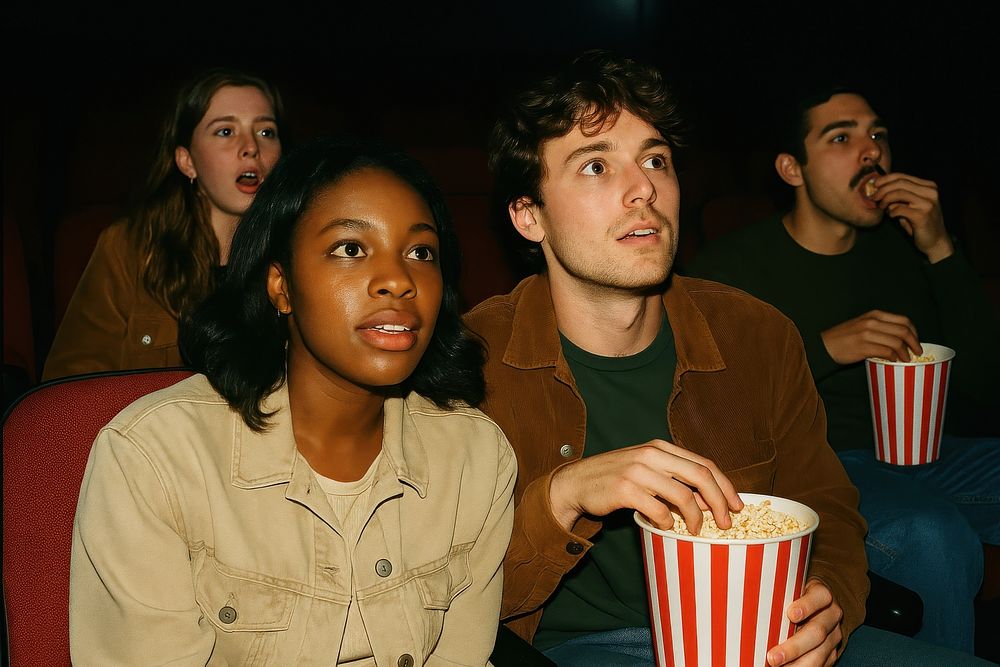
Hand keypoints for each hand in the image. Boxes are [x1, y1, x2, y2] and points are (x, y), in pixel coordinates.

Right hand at [548, 439, 742, 533]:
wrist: (577, 483)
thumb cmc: (615, 478)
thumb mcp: (647, 469)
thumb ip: (674, 478)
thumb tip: (709, 500)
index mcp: (660, 447)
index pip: (703, 463)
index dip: (725, 485)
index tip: (736, 506)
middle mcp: (651, 454)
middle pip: (700, 475)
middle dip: (719, 501)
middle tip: (726, 523)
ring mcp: (637, 470)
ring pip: (683, 495)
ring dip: (695, 518)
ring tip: (696, 531)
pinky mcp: (625, 489)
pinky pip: (658, 510)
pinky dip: (668, 523)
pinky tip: (666, 528)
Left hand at [767, 578, 842, 665]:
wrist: (822, 605)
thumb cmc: (798, 594)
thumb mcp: (791, 587)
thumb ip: (779, 595)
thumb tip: (748, 603)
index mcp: (822, 595)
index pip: (820, 596)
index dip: (807, 605)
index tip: (791, 614)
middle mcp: (832, 615)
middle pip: (817, 632)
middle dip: (794, 647)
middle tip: (773, 657)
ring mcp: (834, 635)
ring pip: (820, 652)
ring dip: (798, 664)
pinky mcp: (833, 651)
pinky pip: (822, 664)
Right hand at [821, 310, 920, 364]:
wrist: (824, 346)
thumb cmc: (844, 338)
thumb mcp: (862, 325)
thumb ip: (880, 327)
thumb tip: (901, 339)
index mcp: (874, 315)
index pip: (904, 320)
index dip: (914, 332)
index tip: (916, 341)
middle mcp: (872, 322)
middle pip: (903, 331)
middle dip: (914, 343)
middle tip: (917, 352)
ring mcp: (867, 334)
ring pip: (897, 342)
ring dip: (905, 353)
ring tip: (905, 359)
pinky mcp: (863, 347)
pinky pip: (886, 352)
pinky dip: (894, 357)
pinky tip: (893, 360)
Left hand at [872, 171, 953, 262]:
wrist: (935, 241)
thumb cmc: (920, 222)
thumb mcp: (911, 205)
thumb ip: (900, 195)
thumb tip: (880, 188)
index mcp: (928, 186)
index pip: (903, 176)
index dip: (886, 179)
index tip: (874, 185)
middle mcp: (930, 192)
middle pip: (899, 183)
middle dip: (883, 189)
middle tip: (874, 197)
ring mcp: (928, 203)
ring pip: (898, 194)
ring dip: (885, 200)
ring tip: (882, 207)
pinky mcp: (922, 215)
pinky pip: (899, 209)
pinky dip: (891, 212)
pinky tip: (892, 216)